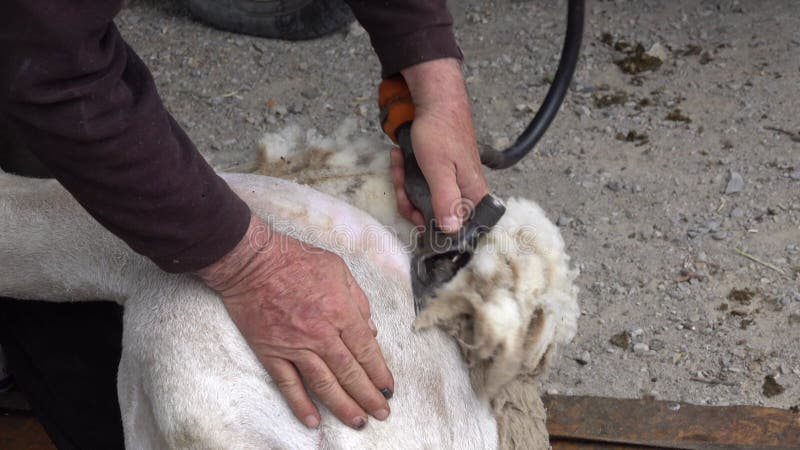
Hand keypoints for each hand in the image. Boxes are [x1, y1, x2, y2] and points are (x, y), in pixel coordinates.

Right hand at [196, 215, 393, 429]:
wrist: (252, 262)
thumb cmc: (296, 260)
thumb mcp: (338, 270)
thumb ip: (358, 301)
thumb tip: (371, 330)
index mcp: (340, 311)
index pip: (366, 350)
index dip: (379, 373)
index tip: (388, 388)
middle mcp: (320, 333)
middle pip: (350, 372)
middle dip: (368, 396)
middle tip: (381, 413)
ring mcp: (294, 345)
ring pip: (323, 384)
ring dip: (342, 406)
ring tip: (357, 421)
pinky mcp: (271, 352)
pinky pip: (288, 383)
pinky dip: (300, 404)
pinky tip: (313, 420)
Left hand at [393, 58, 488, 232]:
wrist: (436, 102)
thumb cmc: (441, 133)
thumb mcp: (439, 171)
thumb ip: (446, 202)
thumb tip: (452, 231)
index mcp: (472, 196)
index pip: (454, 229)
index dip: (429, 225)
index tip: (412, 211)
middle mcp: (464, 193)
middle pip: (433, 216)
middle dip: (410, 200)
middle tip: (400, 181)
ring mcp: (450, 183)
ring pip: (422, 200)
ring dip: (404, 184)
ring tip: (398, 163)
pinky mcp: (438, 174)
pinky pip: (419, 186)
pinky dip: (406, 174)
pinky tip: (399, 158)